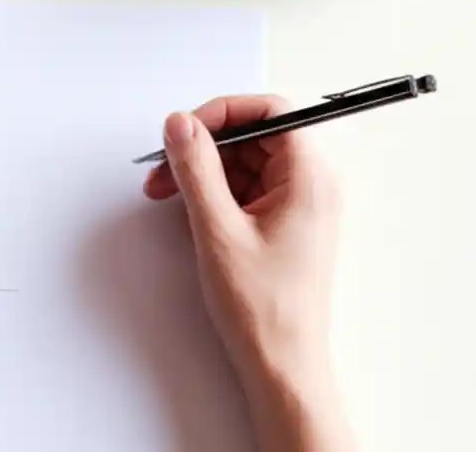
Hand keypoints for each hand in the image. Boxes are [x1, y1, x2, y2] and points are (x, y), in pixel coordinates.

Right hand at [143, 97, 353, 451]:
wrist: (281, 364)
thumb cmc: (263, 308)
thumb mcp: (217, 229)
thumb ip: (196, 168)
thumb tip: (180, 124)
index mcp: (310, 178)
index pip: (271, 110)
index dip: (223, 111)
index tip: (186, 128)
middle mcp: (311, 184)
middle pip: (254, 135)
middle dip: (204, 145)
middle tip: (164, 166)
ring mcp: (299, 204)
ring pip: (245, 162)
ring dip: (202, 170)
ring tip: (165, 193)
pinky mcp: (283, 224)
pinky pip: (246, 189)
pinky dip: (213, 192)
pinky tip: (187, 210)